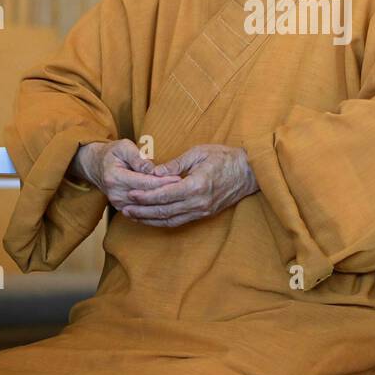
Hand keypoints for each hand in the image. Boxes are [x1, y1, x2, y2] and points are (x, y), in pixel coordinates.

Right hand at [72, 139, 176, 207]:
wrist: (96, 166)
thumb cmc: (112, 153)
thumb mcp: (124, 147)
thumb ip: (138, 158)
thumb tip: (152, 169)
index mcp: (115, 177)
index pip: (144, 182)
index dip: (162, 181)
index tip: (179, 178)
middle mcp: (115, 193)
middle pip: (147, 196)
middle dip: (167, 192)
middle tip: (185, 189)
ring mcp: (118, 203)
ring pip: (146, 207)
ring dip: (164, 202)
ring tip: (182, 197)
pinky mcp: (122, 208)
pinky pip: (142, 212)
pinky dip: (156, 209)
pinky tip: (171, 205)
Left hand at [120, 144, 258, 227]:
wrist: (249, 172)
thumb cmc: (225, 157)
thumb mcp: (199, 153)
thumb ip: (175, 164)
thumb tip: (154, 173)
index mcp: (197, 185)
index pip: (165, 195)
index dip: (146, 196)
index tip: (131, 193)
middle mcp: (199, 202)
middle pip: (164, 211)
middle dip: (143, 210)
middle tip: (125, 208)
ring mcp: (202, 210)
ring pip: (170, 220)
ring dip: (150, 219)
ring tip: (133, 216)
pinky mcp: (204, 214)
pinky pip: (180, 221)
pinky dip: (163, 221)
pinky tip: (152, 218)